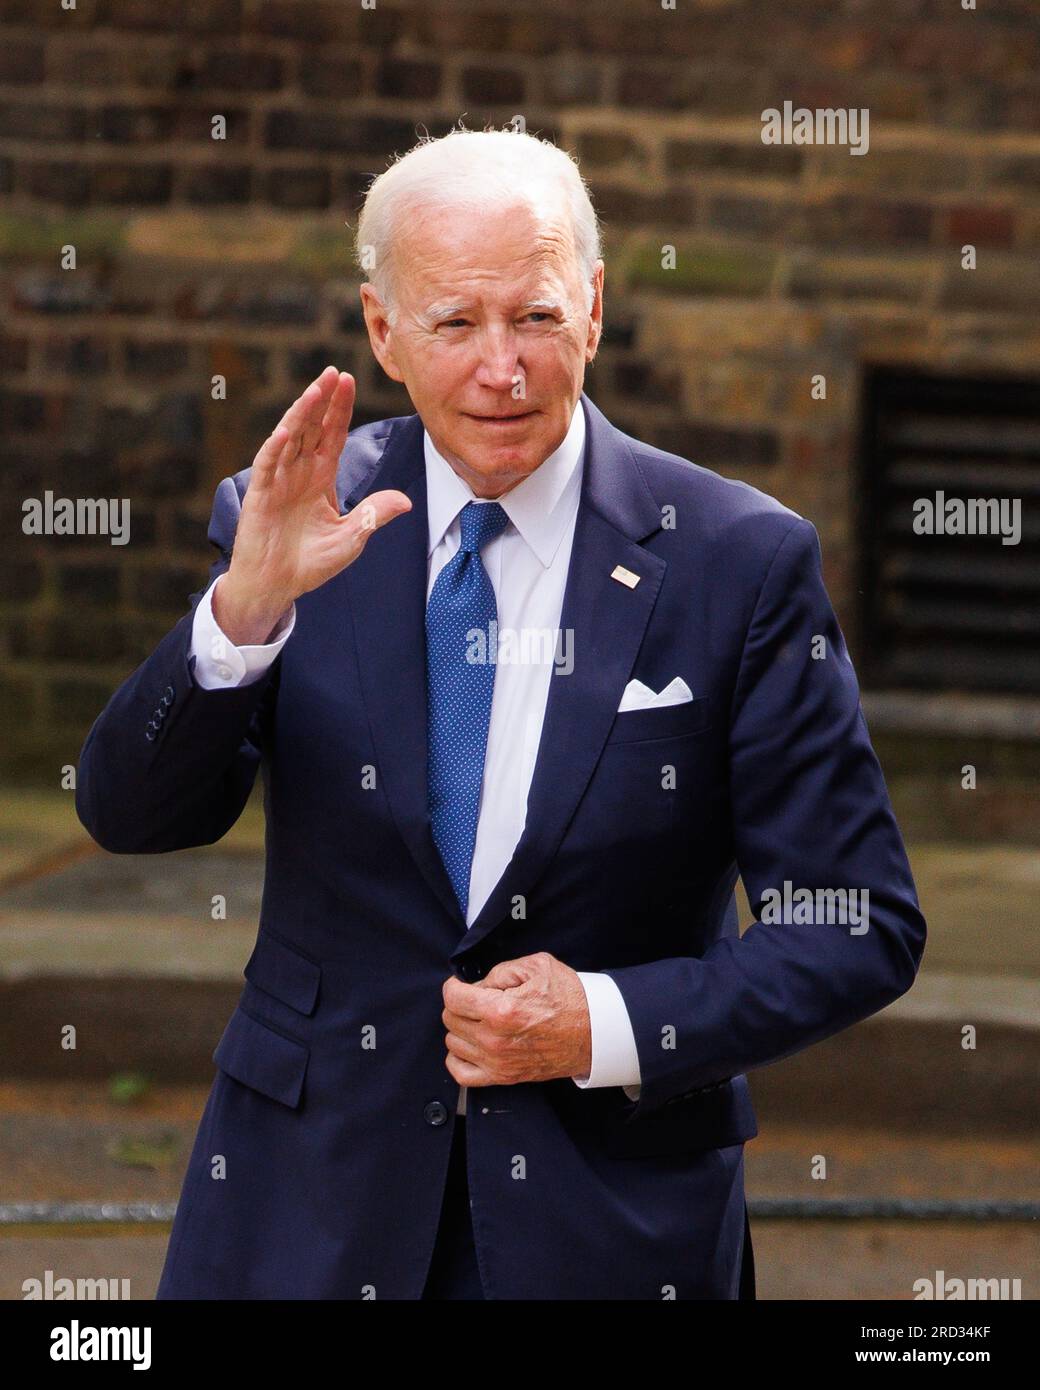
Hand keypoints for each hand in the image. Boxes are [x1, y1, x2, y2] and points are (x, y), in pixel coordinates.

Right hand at [213, 366, 411, 644]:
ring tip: (315, 390)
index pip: (332, 435)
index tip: (349, 381)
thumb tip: (406, 501)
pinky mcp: (260, 495)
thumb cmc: (310, 563)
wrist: (276, 586)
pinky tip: (287, 429)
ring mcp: (278, 480)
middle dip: (323, 400)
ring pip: (290, 438)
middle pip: (312, 428)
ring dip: (301, 414)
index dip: (340, 409)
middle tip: (334, 373)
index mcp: (321, 478)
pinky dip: (276, 447)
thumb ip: (373, 515)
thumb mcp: (351, 538)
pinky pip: (268, 465)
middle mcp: (299, 473)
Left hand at [442, 952, 591, 1087]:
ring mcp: (498, 1062)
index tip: (462, 984)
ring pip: (453, 1042)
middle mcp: (494, 1039)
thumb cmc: (570, 998)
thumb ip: (500, 971)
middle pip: (450, 1018)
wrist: (595, 1032)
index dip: (455, 985)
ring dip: (462, 1028)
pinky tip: (471, 1044)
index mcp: (501, 1010)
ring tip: (481, 1019)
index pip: (452, 997)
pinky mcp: (503, 1077)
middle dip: (461, 1003)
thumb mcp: (537, 966)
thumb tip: (476, 985)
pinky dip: (459, 1057)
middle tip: (479, 999)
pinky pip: (461, 1073)